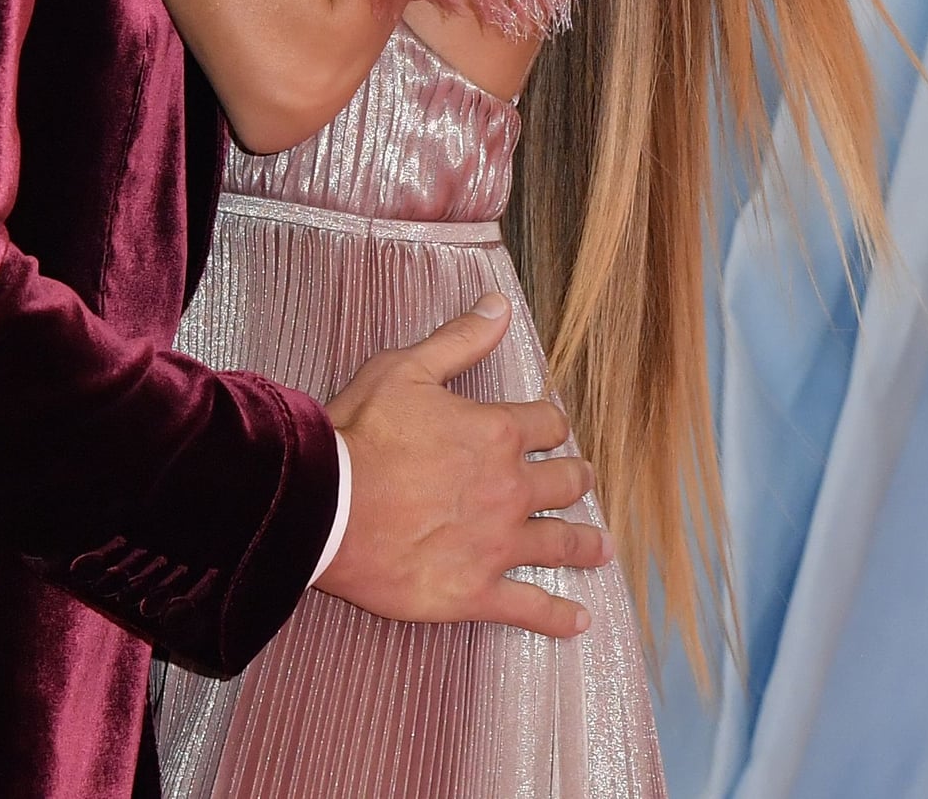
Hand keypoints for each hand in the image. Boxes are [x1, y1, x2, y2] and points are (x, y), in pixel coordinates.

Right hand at [318, 293, 607, 636]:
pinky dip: (557, 616)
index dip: (551, 422)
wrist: (325, 505)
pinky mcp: (476, 591)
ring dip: (585, 544)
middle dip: (575, 478)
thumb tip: (499, 305)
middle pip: (564, 482)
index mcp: (495, 433)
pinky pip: (530, 608)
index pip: (546, 422)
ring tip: (601, 547)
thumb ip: (460, 340)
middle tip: (581, 480)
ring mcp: (497, 544)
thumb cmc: (361, 433)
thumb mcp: (406, 369)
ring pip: (560, 544)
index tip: (550, 427)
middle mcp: (509, 488)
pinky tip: (578, 621)